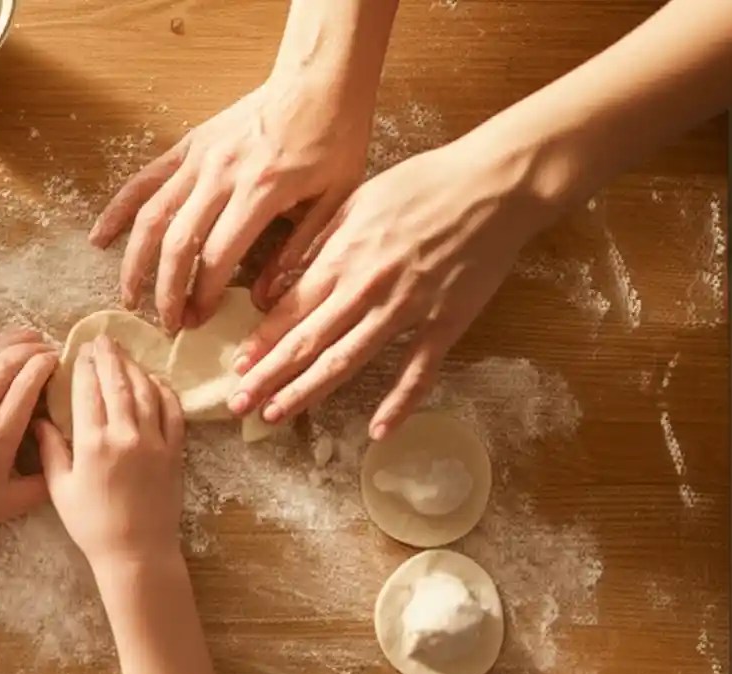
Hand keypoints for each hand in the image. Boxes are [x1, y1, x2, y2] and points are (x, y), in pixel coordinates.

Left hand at [0, 329, 56, 552]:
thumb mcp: (14, 502)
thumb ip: (46, 480)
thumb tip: (69, 458)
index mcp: (1, 434)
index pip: (28, 382)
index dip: (46, 363)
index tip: (58, 358)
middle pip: (6, 364)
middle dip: (30, 347)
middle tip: (46, 343)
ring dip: (5, 342)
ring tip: (25, 334)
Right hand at [35, 336, 185, 568]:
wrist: (137, 552)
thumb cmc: (92, 526)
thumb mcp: (61, 489)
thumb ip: (52, 451)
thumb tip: (39, 421)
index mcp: (93, 443)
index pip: (87, 391)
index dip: (84, 366)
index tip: (79, 350)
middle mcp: (125, 435)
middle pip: (117, 383)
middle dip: (108, 357)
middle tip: (102, 339)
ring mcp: (154, 441)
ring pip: (144, 391)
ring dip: (133, 367)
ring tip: (123, 352)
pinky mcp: (174, 451)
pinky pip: (172, 411)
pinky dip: (164, 391)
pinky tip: (155, 380)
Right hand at [90, 77, 372, 333]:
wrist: (319, 80)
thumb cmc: (336, 139)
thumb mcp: (336, 200)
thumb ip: (298, 250)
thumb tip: (262, 298)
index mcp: (261, 192)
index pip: (216, 256)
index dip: (201, 295)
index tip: (197, 322)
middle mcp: (221, 176)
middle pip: (177, 242)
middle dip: (166, 289)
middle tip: (166, 324)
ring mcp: (199, 158)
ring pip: (152, 215)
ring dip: (134, 260)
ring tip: (127, 297)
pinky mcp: (189, 145)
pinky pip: (145, 180)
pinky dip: (119, 209)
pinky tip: (101, 236)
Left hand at [230, 137, 565, 438]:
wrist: (494, 184)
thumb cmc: (425, 184)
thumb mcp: (359, 197)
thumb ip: (318, 239)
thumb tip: (279, 277)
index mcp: (344, 256)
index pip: (290, 310)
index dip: (261, 342)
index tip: (237, 367)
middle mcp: (368, 288)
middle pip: (308, 342)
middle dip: (268, 377)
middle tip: (238, 405)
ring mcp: (408, 309)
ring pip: (348, 360)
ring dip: (308, 392)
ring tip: (276, 415)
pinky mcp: (446, 323)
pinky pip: (418, 371)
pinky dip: (399, 403)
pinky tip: (378, 430)